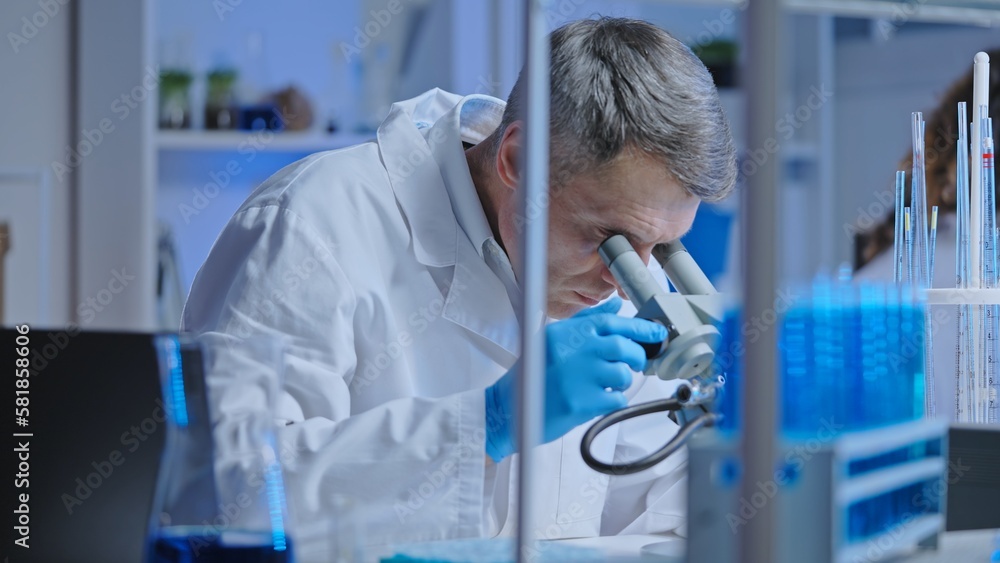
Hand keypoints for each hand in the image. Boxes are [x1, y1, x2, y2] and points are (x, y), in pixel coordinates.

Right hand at [484, 297, 666, 461]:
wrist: (509, 409)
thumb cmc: (535, 375)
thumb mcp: (554, 339)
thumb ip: (587, 321)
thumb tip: (616, 305)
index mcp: (566, 333)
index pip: (610, 322)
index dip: (639, 326)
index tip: (656, 333)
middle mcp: (572, 351)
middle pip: (622, 347)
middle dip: (636, 356)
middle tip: (636, 363)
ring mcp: (577, 377)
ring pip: (622, 375)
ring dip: (623, 382)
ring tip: (608, 385)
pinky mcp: (580, 403)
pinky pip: (616, 400)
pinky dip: (615, 401)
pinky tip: (599, 400)